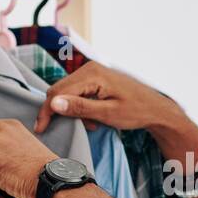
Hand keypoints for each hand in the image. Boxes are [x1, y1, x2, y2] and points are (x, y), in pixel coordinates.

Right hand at [35, 61, 180, 135]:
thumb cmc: (137, 111)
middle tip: (59, 129)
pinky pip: (79, 92)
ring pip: (68, 92)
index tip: (41, 129)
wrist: (156, 108)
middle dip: (58, 111)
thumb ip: (80, 108)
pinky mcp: (97, 78)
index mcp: (92, 74)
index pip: (58, 92)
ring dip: (72, 111)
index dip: (47, 112)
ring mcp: (94, 72)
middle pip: (60, 90)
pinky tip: (94, 119)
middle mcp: (90, 68)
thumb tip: (54, 103)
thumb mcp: (107, 114)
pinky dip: (80, 107)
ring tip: (90, 125)